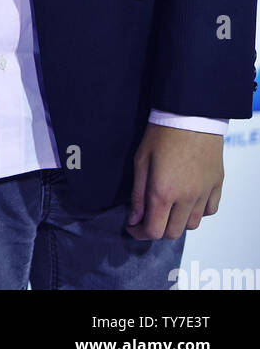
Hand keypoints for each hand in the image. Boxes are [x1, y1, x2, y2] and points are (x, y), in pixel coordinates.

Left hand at [127, 123, 223, 239]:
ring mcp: (204, 193)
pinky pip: (209, 211)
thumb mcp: (141, 160)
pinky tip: (188, 199)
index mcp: (163, 192)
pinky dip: (198, 212)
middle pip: (173, 233)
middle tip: (148, 216)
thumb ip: (137, 194)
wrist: (191, 114)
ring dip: (177, 222)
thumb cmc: (161, 133)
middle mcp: (186, 198)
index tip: (132, 227)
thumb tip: (134, 219)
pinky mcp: (216, 185)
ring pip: (192, 225)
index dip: (139, 233)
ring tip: (168, 206)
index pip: (153, 230)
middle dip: (157, 229)